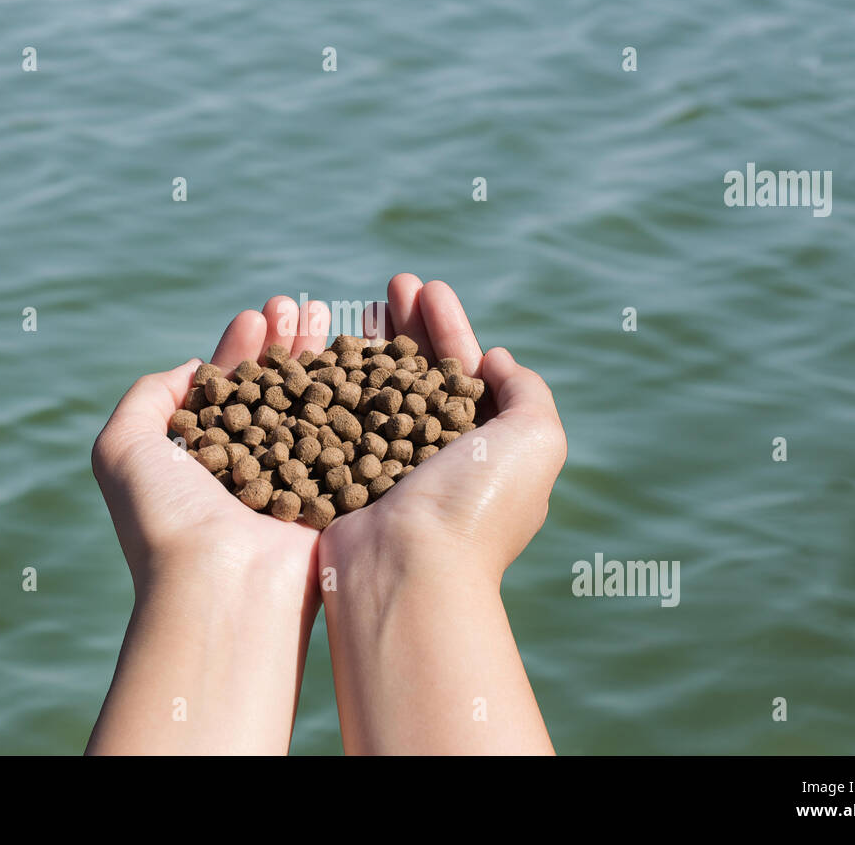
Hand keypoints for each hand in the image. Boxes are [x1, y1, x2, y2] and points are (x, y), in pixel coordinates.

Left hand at [91, 295, 334, 592]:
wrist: (223, 585)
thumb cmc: (164, 517)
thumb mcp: (121, 448)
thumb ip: (146, 397)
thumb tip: (193, 369)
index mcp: (199, 461)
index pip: (225, 390)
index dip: (240, 349)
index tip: (256, 315)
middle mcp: (247, 472)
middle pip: (272, 391)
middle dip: (283, 345)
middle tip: (298, 305)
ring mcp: (293, 485)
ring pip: (310, 407)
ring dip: (317, 359)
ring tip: (323, 314)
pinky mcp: (334, 501)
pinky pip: (348, 439)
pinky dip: (353, 397)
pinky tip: (359, 359)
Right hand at [320, 274, 566, 584]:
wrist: (406, 571)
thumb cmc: (474, 504)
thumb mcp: (535, 440)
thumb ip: (528, 392)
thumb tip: (495, 360)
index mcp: (484, 451)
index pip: (465, 372)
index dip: (449, 326)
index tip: (428, 287)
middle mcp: (436, 460)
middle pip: (418, 373)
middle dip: (408, 324)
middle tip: (393, 282)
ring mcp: (385, 470)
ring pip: (374, 391)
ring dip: (368, 345)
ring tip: (351, 303)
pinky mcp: (340, 480)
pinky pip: (334, 420)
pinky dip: (328, 384)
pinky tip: (318, 350)